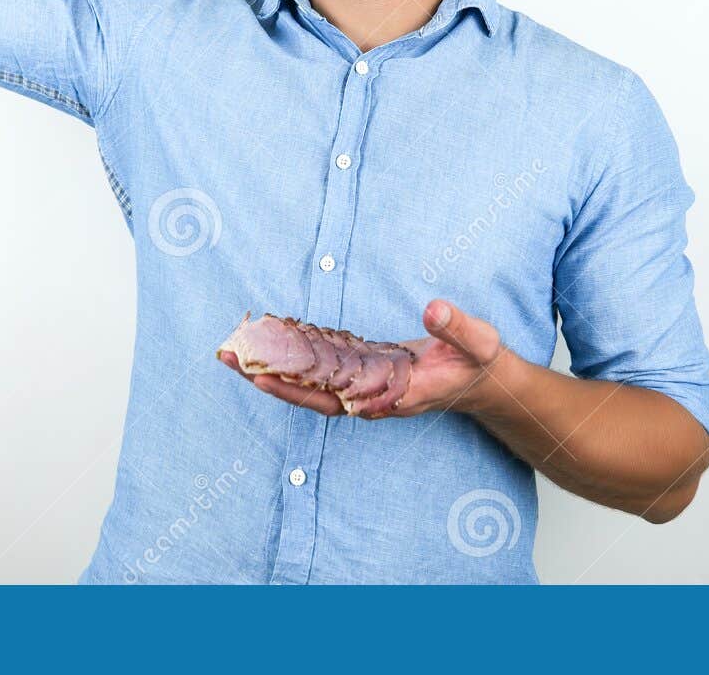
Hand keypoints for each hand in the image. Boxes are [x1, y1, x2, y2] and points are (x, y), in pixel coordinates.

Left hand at [218, 299, 510, 419]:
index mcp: (392, 395)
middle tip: (224, 356)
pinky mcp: (364, 372)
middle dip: (265, 377)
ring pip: (309, 382)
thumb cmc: (479, 363)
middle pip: (307, 393)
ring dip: (272, 366)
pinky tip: (271, 339)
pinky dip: (295, 355)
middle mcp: (370, 396)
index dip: (295, 389)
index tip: (260, 377)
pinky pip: (322, 368)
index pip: (333, 398)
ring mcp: (364, 386)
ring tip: (233, 348)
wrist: (484, 380)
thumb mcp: (478, 343)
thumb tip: (431, 309)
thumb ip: (456, 328)